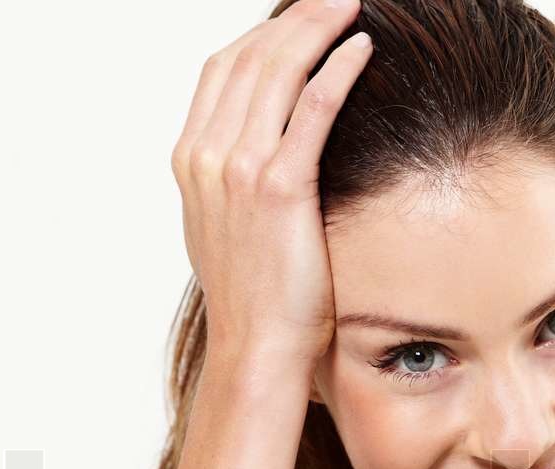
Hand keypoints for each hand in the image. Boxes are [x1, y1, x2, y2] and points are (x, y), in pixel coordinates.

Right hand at [169, 0, 372, 374]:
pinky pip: (313, 108)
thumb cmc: (253, 300)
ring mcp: (239, 170)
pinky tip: (363, 47)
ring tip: (350, 4)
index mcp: (191, 161)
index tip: (299, 19)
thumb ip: (231, 184)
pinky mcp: (281, 187)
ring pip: (279, 70)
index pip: (222, 69)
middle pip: (250, 56)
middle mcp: (207, 156)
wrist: (255, 349)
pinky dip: (338, 68)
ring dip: (318, 26)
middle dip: (295, 17)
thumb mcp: (225, 230)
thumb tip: (253, 160)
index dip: (262, 34)